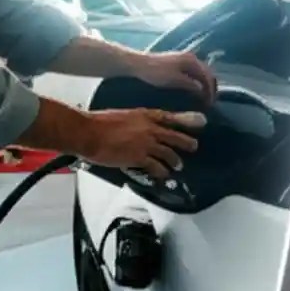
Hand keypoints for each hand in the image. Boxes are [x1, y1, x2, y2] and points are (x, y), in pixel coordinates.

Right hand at [83, 109, 205, 179]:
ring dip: (175, 160)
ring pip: (168, 152)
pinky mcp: (139, 157)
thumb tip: (135, 127)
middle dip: (186, 142)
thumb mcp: (121, 115)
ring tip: (179, 165)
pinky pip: (156, 166)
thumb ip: (133, 122)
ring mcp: (146, 143)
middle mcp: (149, 128)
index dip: (186, 119)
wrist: (89, 132)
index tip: (201, 121)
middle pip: (174, 136)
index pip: (169, 117)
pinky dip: (161, 172)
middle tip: (194, 146)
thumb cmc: (98, 122)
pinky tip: (163, 175)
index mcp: (144, 115)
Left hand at [132, 51, 217, 104]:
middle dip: (210, 88)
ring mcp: (185, 59)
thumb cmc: (157, 73)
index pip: (207, 78)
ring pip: (201, 73)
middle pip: (207, 74)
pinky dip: (198, 81)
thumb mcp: (175, 80)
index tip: (209, 105)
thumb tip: (203, 92)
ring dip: (205, 85)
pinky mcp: (179, 62)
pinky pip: (195, 72)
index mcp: (192, 61)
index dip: (210, 92)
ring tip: (204, 98)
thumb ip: (191, 85)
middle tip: (210, 102)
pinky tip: (195, 89)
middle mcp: (192, 58)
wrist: (139, 64)